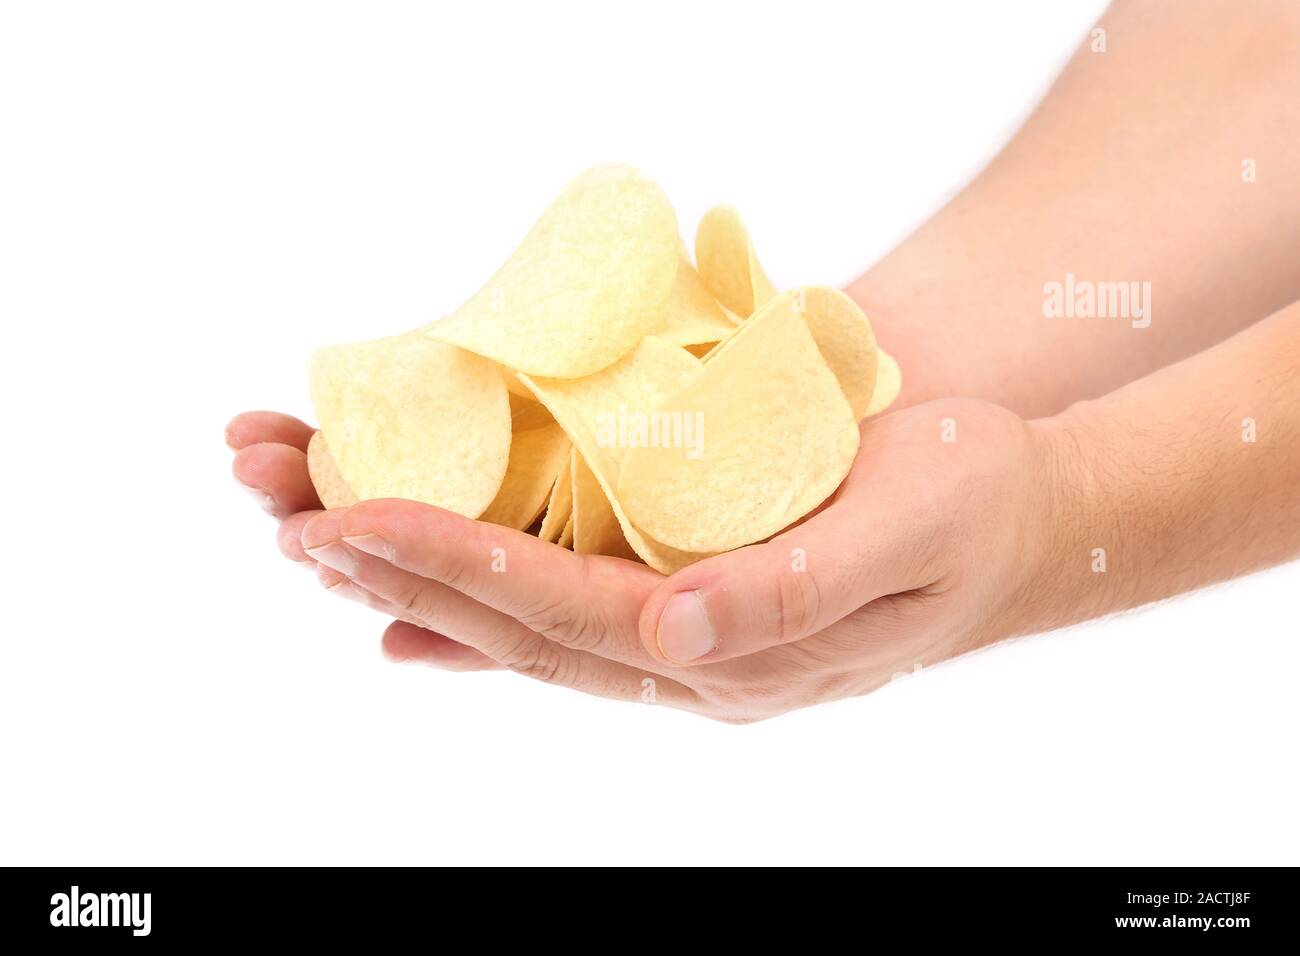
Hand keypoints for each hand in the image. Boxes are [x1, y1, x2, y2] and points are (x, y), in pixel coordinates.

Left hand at [230, 398, 1058, 721]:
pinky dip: (481, 617)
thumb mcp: (906, 530)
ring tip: (326, 553)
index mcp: (741, 652)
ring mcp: (689, 639)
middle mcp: (697, 659)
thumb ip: (793, 591)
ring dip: (425, 588)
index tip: (359, 519)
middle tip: (297, 527)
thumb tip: (676, 630)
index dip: (462, 564)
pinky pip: (566, 618)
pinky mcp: (690, 604)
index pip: (571, 611)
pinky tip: (412, 622)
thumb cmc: (975, 503)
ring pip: (531, 625)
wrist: (1021, 520)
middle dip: (406, 576)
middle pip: (525, 627)